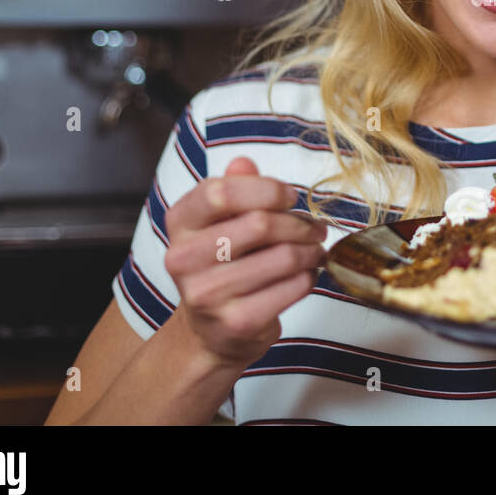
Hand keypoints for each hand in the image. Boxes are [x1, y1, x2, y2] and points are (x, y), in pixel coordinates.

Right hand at [163, 157, 328, 369]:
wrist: (211, 331)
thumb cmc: (223, 264)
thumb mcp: (220, 221)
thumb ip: (234, 188)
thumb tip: (244, 163)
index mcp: (180, 222)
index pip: (221, 193)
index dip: (267, 189)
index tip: (290, 197)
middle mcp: (183, 259)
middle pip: (260, 224)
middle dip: (299, 224)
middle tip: (315, 228)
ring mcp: (207, 295)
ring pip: (283, 257)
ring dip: (310, 250)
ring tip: (315, 250)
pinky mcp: (237, 322)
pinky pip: (292, 287)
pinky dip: (309, 277)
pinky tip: (306, 274)